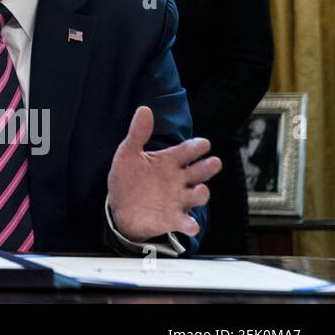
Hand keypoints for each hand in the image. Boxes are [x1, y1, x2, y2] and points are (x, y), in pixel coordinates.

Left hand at [107, 106, 220, 241]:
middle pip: (199, 172)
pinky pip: (184, 222)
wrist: (121, 207)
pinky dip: (189, 224)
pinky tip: (191, 225)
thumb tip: (144, 109)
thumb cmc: (129, 178)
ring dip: (201, 194)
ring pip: (197, 196)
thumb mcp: (128, 153)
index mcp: (169, 161)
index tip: (203, 143)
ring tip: (201, 190)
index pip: (187, 151)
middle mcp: (179, 179)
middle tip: (214, 162)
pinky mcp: (172, 219)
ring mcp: (178, 199)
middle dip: (207, 168)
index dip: (196, 147)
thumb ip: (138, 133)